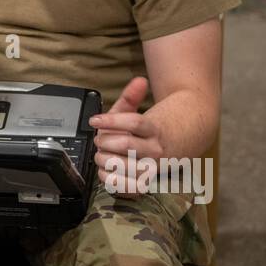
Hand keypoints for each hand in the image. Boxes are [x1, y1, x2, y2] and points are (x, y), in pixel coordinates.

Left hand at [91, 76, 164, 195]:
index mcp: (154, 129)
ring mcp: (151, 170)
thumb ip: (132, 97)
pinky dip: (108, 176)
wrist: (171, 149)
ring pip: (122, 165)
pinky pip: (123, 186)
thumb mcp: (135, 113)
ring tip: (102, 153)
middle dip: (104, 141)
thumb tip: (140, 80)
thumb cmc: (146, 131)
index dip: (111, 120)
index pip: (134, 122)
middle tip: (99, 140)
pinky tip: (105, 168)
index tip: (94, 120)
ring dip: (104, 158)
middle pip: (125, 144)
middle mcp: (156, 150)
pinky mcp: (144, 185)